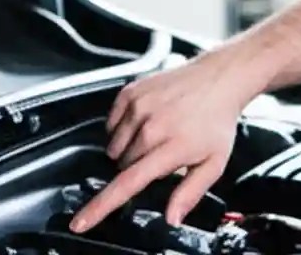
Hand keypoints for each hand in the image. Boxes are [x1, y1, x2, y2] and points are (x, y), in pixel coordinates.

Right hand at [70, 49, 261, 232]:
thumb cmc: (216, 121)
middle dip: (136, 167)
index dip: (101, 206)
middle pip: (121, 165)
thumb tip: (172, 217)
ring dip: (128, 148)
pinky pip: (110, 123)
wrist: (219, 80)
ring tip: (155, 136)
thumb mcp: (214, 163)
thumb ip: (190, 192)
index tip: (81, 221)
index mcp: (170, 147)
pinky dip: (122, 127)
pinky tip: (145, 122)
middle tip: (160, 154)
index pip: (128, 182)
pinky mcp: (131, 92)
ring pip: (114, 146)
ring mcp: (139, 106)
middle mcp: (151, 126)